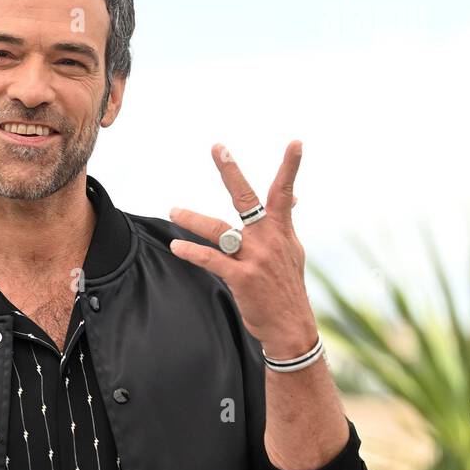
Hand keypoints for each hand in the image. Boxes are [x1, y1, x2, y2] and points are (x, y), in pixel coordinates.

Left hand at [168, 140, 317, 358]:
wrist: (290, 326)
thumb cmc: (287, 286)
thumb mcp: (293, 251)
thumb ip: (285, 223)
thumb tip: (294, 197)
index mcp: (281, 230)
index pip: (284, 192)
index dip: (290, 167)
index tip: (295, 142)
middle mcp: (268, 239)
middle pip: (247, 199)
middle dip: (232, 172)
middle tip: (218, 149)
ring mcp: (254, 258)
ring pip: (219, 230)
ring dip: (193, 220)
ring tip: (173, 210)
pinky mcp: (241, 278)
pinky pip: (212, 260)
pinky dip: (192, 252)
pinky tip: (177, 247)